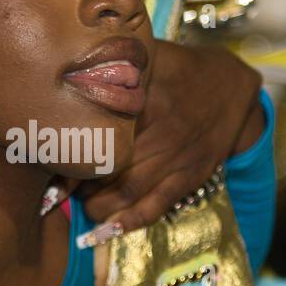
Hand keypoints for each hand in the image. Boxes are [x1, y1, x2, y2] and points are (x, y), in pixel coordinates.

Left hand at [76, 40, 264, 232]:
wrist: (232, 88)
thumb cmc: (179, 70)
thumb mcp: (150, 56)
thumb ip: (113, 64)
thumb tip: (65, 69)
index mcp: (146, 100)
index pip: (101, 134)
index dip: (73, 157)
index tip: (53, 169)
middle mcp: (162, 130)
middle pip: (112, 167)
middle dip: (83, 186)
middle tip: (63, 192)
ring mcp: (178, 156)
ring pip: (131, 190)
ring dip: (102, 206)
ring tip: (86, 207)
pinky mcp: (191, 174)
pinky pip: (160, 203)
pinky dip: (134, 219)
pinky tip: (111, 228)